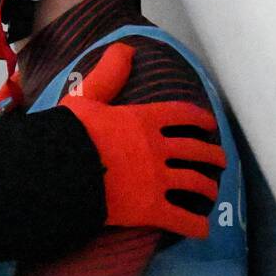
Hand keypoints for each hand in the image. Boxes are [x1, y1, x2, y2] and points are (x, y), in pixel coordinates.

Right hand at [59, 43, 223, 238]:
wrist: (58, 171)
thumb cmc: (67, 134)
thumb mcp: (85, 99)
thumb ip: (107, 75)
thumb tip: (124, 47)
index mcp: (143, 120)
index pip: (182, 115)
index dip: (199, 119)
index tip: (208, 124)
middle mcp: (158, 149)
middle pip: (197, 151)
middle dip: (212, 155)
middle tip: (217, 159)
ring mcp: (158, 180)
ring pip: (196, 184)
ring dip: (208, 189)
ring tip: (210, 192)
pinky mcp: (151, 209)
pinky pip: (182, 220)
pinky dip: (195, 225)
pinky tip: (199, 228)